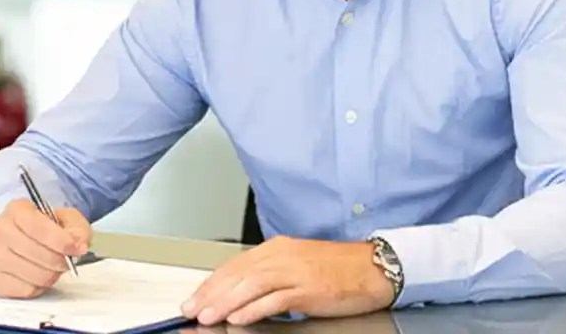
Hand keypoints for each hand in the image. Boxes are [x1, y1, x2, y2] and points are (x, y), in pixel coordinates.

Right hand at [0, 199, 90, 298]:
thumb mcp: (67, 220)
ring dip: (51, 274)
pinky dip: (38, 287)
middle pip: (37, 253)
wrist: (21, 241)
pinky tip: (37, 276)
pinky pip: (25, 290)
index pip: (38, 227)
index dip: (61, 241)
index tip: (76, 249)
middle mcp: (0, 229)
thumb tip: (79, 246)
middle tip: (65, 260)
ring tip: (51, 267)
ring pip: (34, 274)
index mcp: (17, 210)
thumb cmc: (45, 229)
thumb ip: (77, 229)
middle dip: (59, 260)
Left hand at [181, 236, 395, 325]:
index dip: (211, 283)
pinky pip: (275, 299)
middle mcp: (283, 255)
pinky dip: (254, 308)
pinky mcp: (309, 289)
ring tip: (208, 316)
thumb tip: (242, 295)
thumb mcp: (298, 266)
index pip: (235, 265)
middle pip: (237, 274)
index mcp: (277, 248)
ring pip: (250, 285)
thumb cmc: (340, 269)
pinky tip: (239, 317)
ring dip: (225, 302)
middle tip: (191, 309)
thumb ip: (271, 277)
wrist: (374, 268)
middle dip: (210, 293)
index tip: (195, 298)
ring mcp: (296, 271)